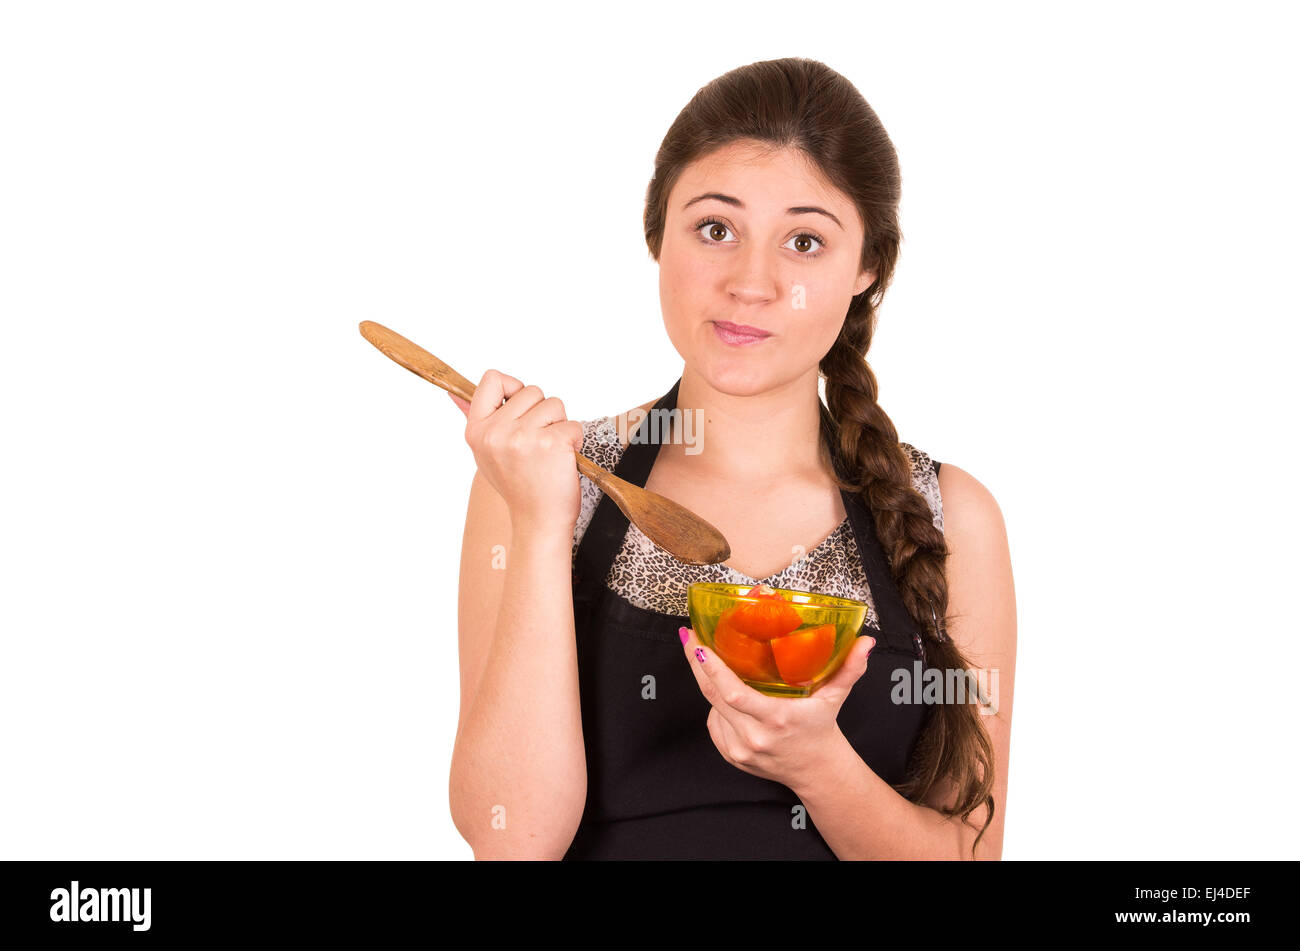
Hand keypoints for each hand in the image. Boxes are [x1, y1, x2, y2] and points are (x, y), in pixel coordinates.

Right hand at [450, 370, 583, 533]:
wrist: (537, 521)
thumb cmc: (517, 485)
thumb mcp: (486, 453)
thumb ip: (479, 420)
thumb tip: (455, 394)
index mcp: (476, 431)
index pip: (492, 379)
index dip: (512, 387)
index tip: (520, 408)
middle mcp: (496, 432)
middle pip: (531, 390)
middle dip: (542, 412)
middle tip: (537, 443)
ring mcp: (523, 437)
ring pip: (555, 404)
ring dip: (559, 425)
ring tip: (549, 452)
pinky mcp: (551, 443)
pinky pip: (572, 424)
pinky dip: (574, 440)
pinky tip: (562, 460)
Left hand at [678, 626, 875, 789]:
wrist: (817, 771)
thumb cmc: (821, 729)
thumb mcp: (835, 696)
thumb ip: (849, 668)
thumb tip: (865, 642)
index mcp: (776, 719)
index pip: (733, 693)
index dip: (712, 668)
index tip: (699, 644)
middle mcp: (754, 737)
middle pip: (712, 695)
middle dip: (696, 663)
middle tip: (689, 637)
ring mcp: (740, 750)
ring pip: (711, 708)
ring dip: (708, 684)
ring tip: (710, 661)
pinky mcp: (731, 757)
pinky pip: (713, 724)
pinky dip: (716, 707)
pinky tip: (725, 695)